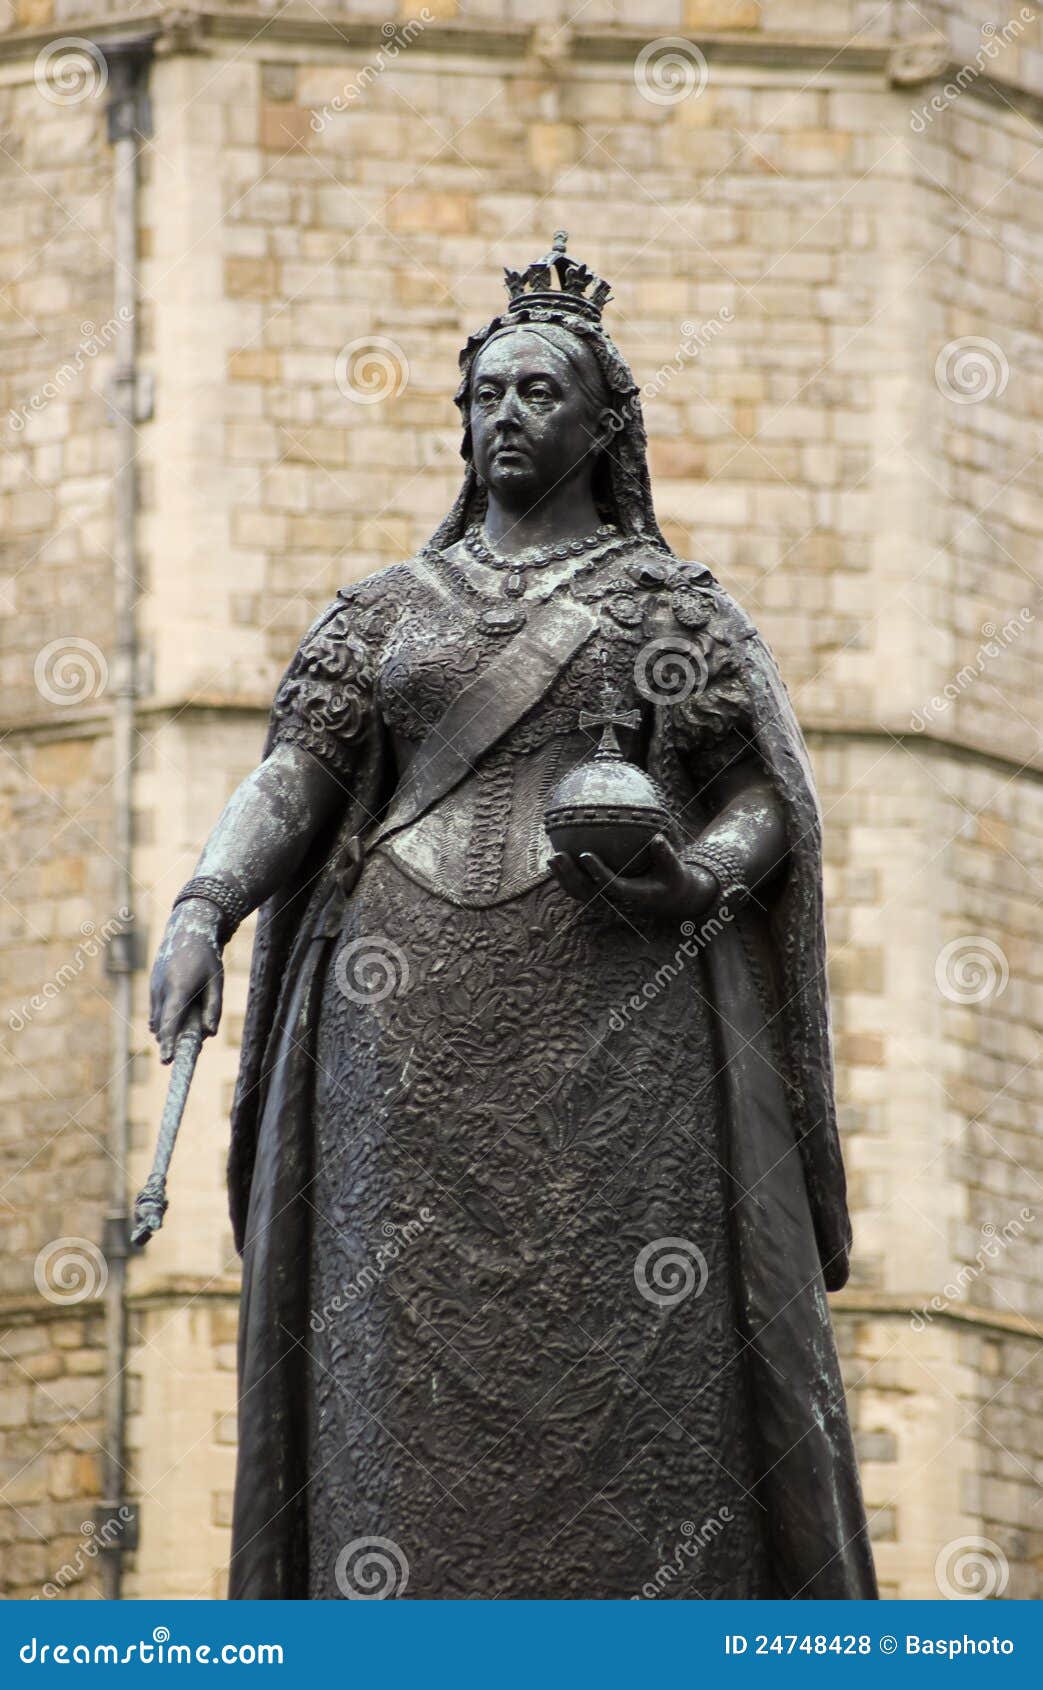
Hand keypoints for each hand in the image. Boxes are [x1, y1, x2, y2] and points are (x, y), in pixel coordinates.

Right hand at [149, 899, 224, 1062]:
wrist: (186, 930)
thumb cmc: (206, 956)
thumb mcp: (216, 980)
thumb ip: (214, 1007)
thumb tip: (210, 1033)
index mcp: (179, 987)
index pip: (171, 1020)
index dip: (168, 1042)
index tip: (166, 1060)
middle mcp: (161, 989)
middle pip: (162, 1025)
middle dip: (170, 1041)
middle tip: (182, 1053)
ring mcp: (154, 988)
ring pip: (157, 1020)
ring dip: (169, 1030)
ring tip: (186, 1027)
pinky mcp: (152, 987)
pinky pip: (157, 1011)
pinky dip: (165, 1019)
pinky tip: (179, 1016)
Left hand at [548, 833, 717, 920]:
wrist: (668, 896)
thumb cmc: (671, 877)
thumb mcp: (674, 868)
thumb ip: (666, 855)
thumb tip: (657, 839)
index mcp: (632, 893)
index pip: (610, 884)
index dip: (596, 871)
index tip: (584, 854)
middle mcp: (616, 898)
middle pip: (588, 891)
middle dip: (571, 875)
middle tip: (559, 854)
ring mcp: (608, 897)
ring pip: (580, 893)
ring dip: (564, 878)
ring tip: (553, 858)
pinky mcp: (602, 893)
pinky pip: (580, 888)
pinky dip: (567, 877)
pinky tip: (556, 861)